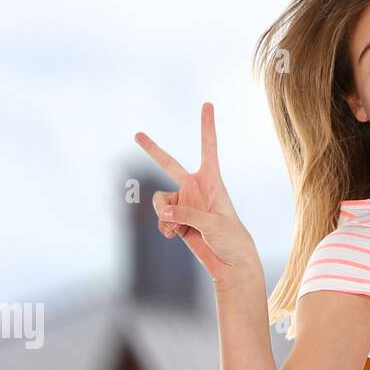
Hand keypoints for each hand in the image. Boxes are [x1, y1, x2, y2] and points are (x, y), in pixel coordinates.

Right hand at [134, 102, 261, 287]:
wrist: (231, 264)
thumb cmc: (231, 239)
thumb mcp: (212, 224)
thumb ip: (185, 215)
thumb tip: (162, 212)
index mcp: (212, 181)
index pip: (208, 148)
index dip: (207, 126)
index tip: (207, 104)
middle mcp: (195, 188)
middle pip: (169, 164)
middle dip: (152, 150)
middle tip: (137, 134)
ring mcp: (184, 204)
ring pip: (159, 200)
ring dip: (162, 214)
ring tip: (174, 229)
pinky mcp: (177, 221)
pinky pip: (160, 218)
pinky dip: (164, 227)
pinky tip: (173, 237)